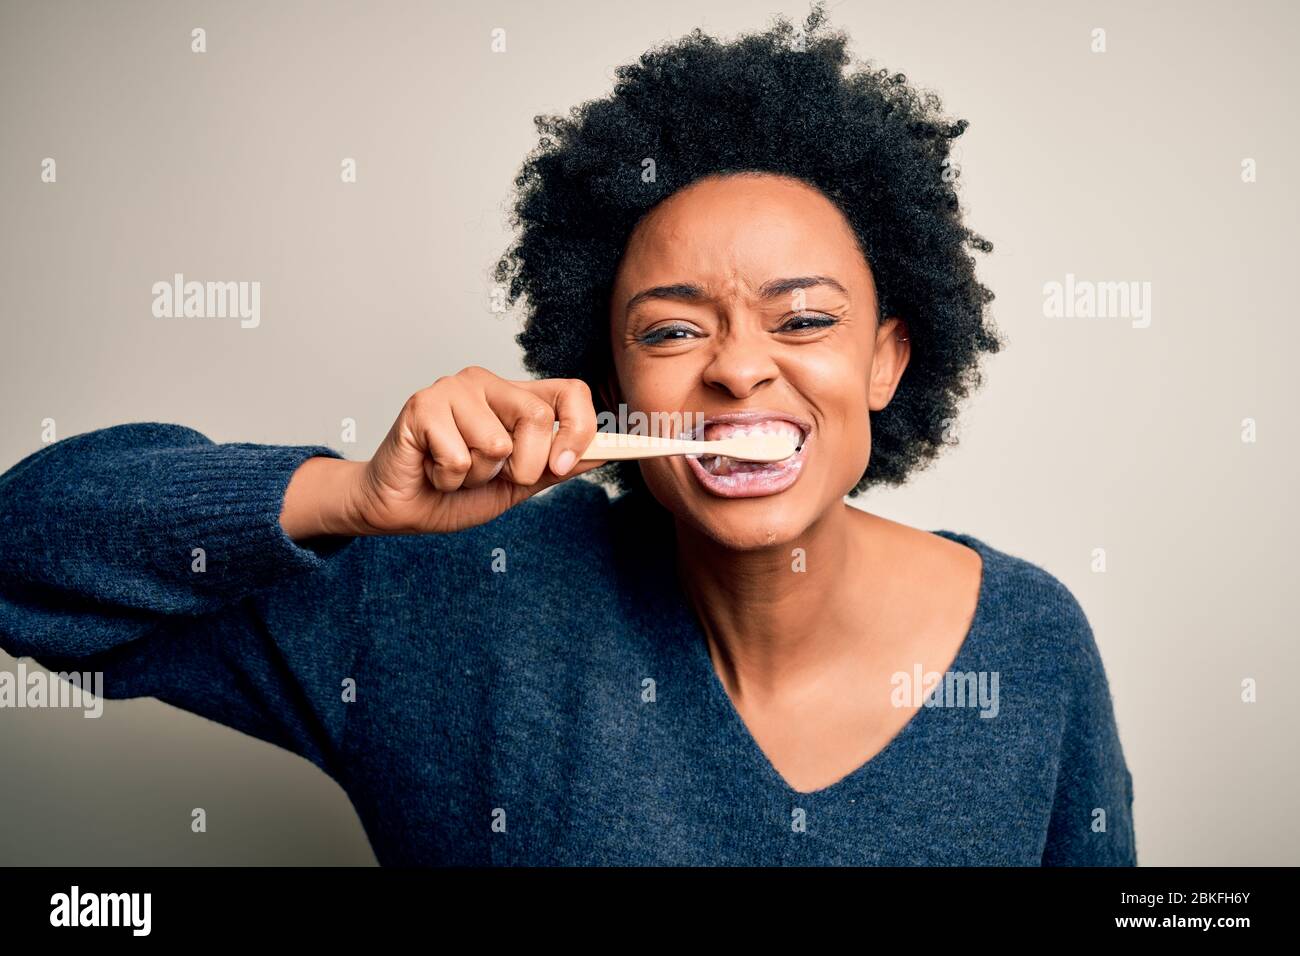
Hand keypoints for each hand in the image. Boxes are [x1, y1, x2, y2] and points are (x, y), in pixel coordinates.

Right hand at [281, 366, 606, 538]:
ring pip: (496, 443)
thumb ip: (556, 466)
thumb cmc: (455, 493)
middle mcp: (487, 383)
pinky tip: (430, 469)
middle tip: (488, 475)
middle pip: (537, 419)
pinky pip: (457, 455)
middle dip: (519, 467)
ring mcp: (453, 390)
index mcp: (516, 397)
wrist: (399, 509)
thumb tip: (606, 451)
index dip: (579, 429)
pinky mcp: (422, 405)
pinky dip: (446, 478)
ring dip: (475, 476)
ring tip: (453, 470)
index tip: (563, 465)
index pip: (572, 391)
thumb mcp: (517, 484)